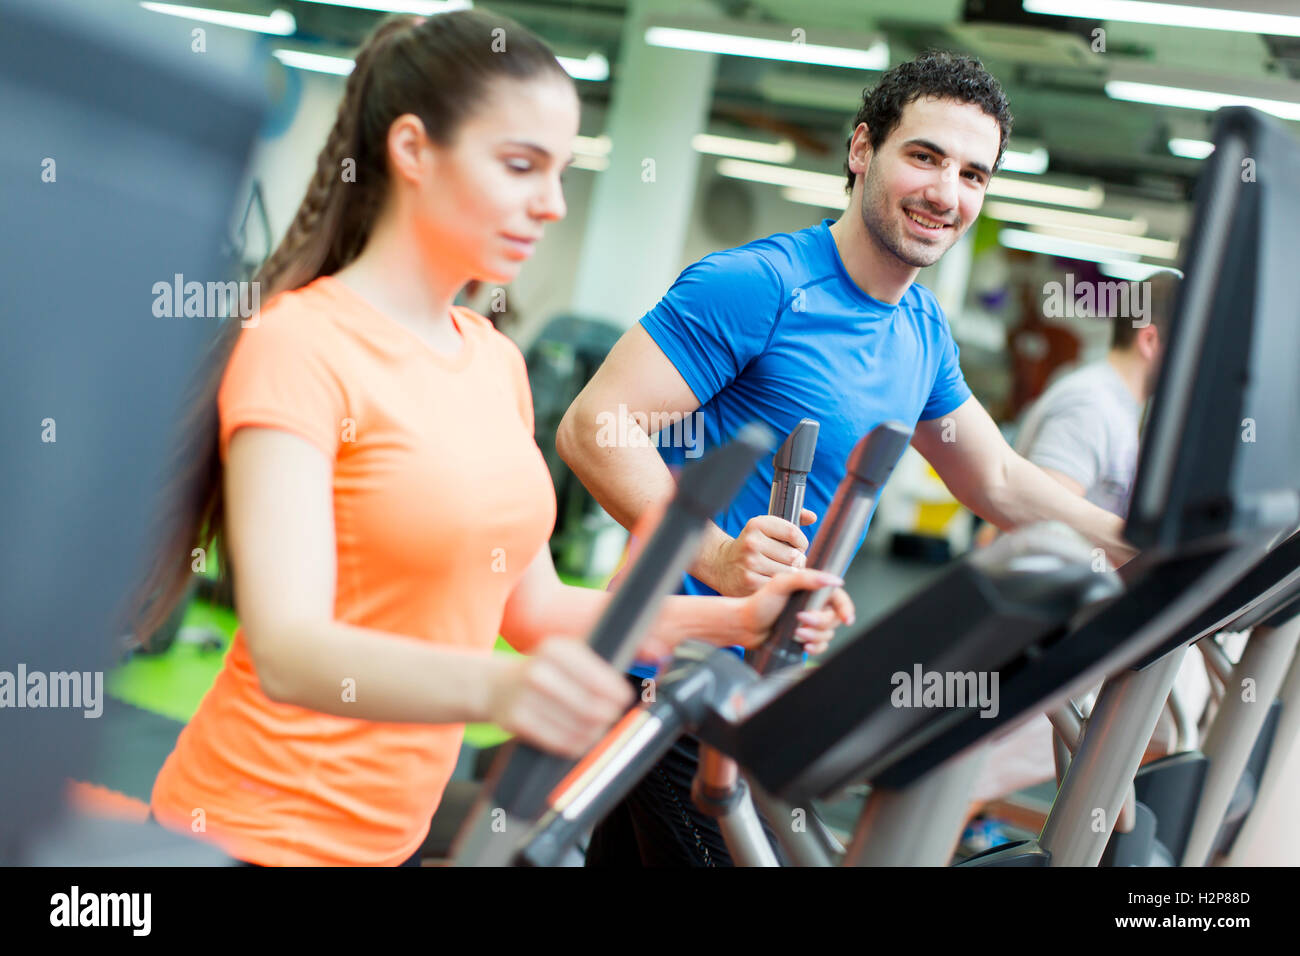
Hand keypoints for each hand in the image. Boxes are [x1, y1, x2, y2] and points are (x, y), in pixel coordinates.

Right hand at [486, 638, 632, 757]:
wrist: (495, 685)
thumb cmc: (543, 670)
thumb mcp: (567, 654)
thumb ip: (599, 662)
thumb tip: (647, 665)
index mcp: (556, 649)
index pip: (597, 678)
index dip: (617, 694)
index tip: (624, 699)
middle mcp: (538, 671)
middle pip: (590, 707)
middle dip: (609, 716)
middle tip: (613, 717)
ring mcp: (524, 697)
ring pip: (577, 727)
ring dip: (595, 733)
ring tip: (598, 729)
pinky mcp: (515, 721)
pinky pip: (559, 742)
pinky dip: (576, 745)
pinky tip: (581, 739)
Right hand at [705, 508, 817, 596]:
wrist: (723, 566)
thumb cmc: (753, 547)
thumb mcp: (766, 529)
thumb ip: (791, 522)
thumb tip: (812, 516)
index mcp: (757, 524)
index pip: (793, 533)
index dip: (801, 543)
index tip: (798, 547)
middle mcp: (752, 542)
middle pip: (793, 556)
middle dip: (797, 561)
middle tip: (788, 562)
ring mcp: (750, 563)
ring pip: (789, 572)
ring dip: (790, 575)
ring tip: (781, 572)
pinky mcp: (750, 582)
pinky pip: (779, 585)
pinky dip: (781, 586)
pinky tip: (773, 582)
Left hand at [739, 569, 854, 655]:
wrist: (744, 626)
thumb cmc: (759, 603)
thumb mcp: (781, 584)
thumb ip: (806, 578)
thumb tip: (833, 580)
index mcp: (811, 590)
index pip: (838, 598)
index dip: (845, 608)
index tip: (846, 618)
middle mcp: (813, 606)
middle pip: (833, 619)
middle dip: (819, 622)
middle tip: (801, 619)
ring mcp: (809, 623)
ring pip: (827, 634)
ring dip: (813, 635)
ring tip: (795, 632)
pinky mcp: (804, 638)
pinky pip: (821, 646)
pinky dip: (815, 647)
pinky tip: (803, 645)